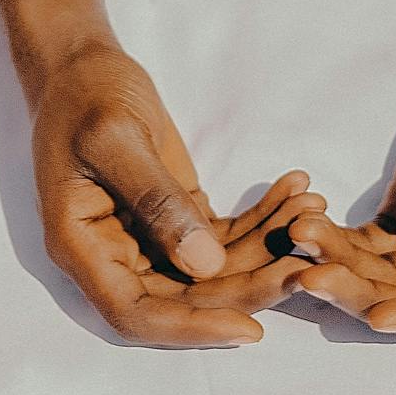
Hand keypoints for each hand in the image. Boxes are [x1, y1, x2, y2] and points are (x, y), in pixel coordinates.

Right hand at [30, 40, 324, 346]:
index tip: (249, 329)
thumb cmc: (86, 96)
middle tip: (308, 264)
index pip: (137, 314)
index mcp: (83, 248)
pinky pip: (224, 235)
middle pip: (186, 298)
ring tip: (313, 210)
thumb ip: (156, 200)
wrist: (82, 65)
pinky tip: (296, 191)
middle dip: (250, 285)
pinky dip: (262, 219)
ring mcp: (149, 239)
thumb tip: (206, 265)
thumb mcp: (116, 139)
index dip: (192, 329)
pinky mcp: (176, 218)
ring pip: (214, 269)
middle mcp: (117, 256)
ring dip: (267, 247)